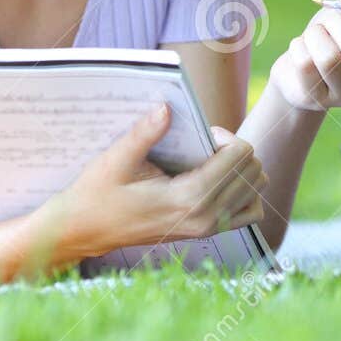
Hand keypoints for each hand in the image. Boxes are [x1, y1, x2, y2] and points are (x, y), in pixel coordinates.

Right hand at [36, 104, 268, 258]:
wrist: (84, 231)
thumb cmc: (97, 194)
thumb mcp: (115, 160)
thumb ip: (144, 134)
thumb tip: (166, 108)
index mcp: (188, 198)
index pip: (239, 157)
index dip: (223, 136)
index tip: (200, 133)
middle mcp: (205, 217)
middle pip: (253, 170)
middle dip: (234, 148)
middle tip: (203, 143)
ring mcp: (208, 229)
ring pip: (256, 189)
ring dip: (241, 167)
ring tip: (210, 160)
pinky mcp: (207, 233)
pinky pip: (249, 211)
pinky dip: (244, 192)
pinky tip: (218, 180)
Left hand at [270, 0, 340, 111]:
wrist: (301, 68)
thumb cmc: (332, 38)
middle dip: (335, 22)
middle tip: (328, 19)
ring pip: (329, 58)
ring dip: (315, 35)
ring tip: (314, 34)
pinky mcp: (319, 101)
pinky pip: (306, 65)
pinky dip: (298, 46)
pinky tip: (301, 48)